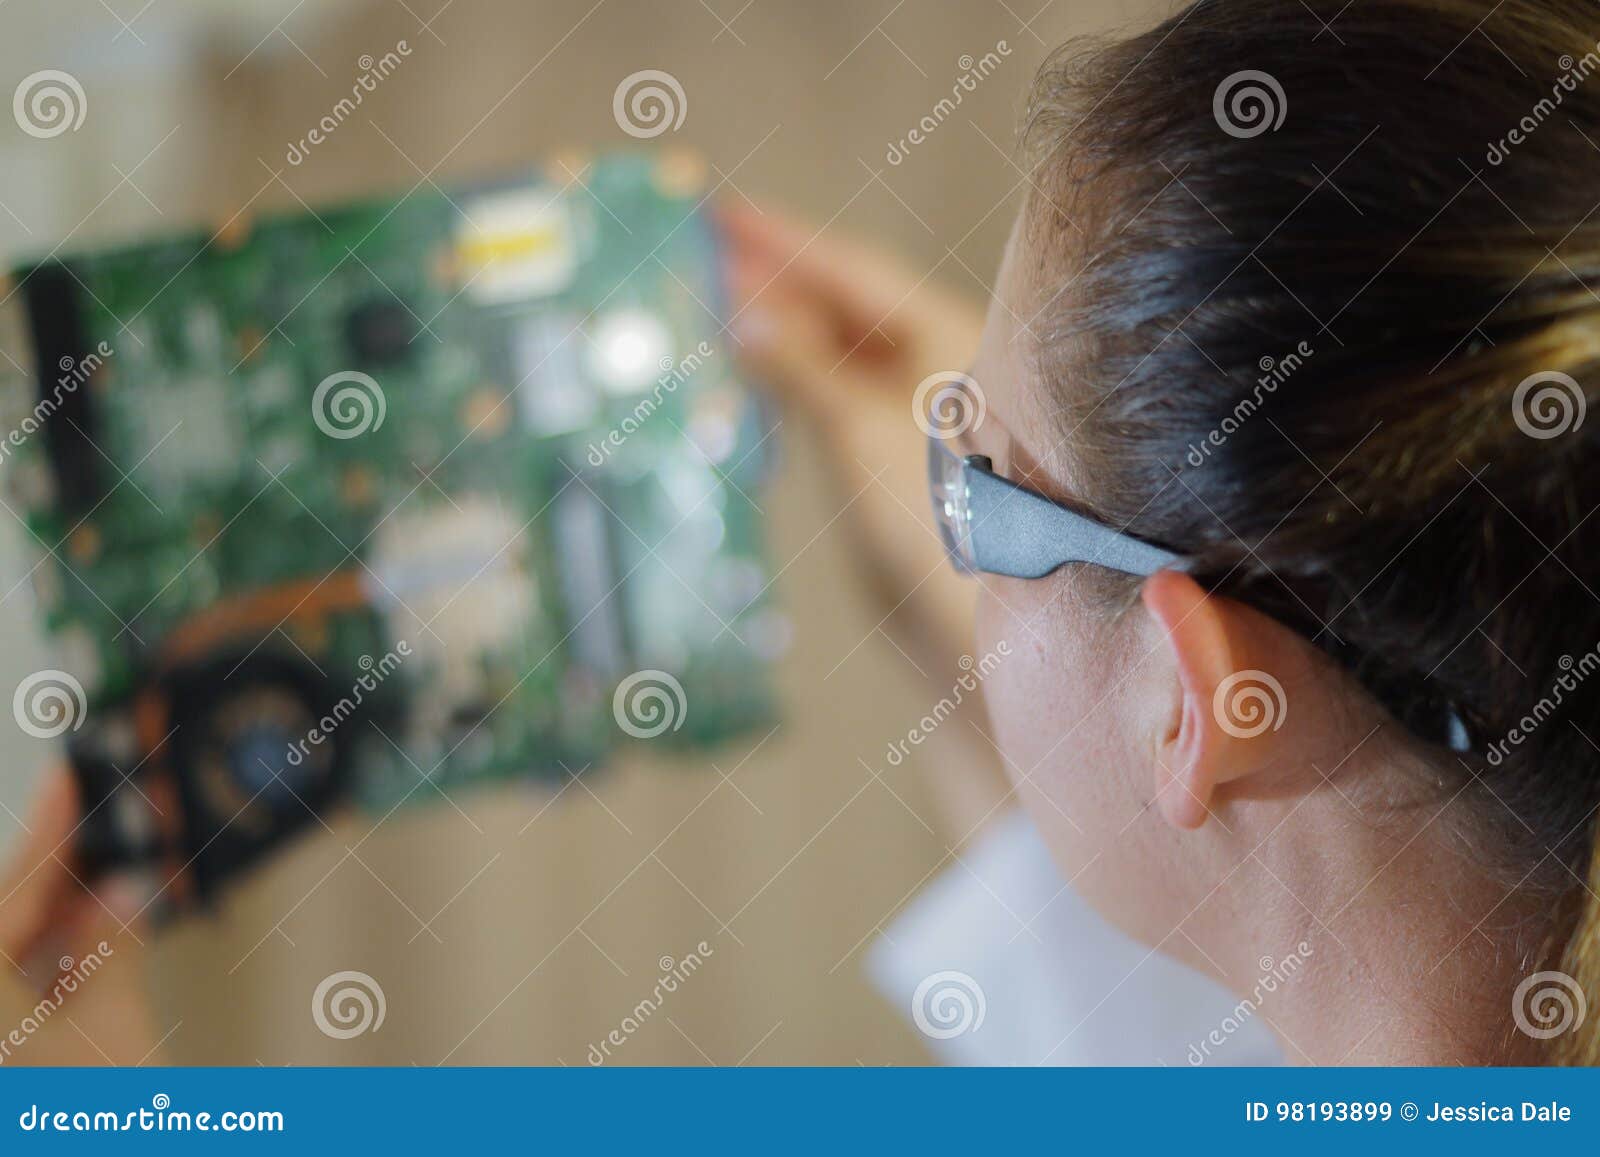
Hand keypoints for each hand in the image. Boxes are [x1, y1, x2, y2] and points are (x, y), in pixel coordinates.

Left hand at [0, 768, 157, 1064]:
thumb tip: (124, 899)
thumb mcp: (115, 1028)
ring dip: (59, 924)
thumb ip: (115, 951)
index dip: (46, 832)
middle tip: (94, 824)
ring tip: (112, 885)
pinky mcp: (5, 1059)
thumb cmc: (82, 1134)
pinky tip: (94, 944)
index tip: (66, 782)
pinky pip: (14, 997)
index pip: (9, 892)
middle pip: (5, 921)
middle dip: (56, 878)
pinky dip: (50, 970)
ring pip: (10, 959)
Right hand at [720, 204, 984, 662]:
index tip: (726, 214)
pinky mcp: (887, 461)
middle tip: (700, 255)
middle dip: (772, 280)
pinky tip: (748, 369)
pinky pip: (829, 398)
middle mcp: (929, 368)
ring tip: (708, 303)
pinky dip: (787, 378)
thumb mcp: (859, 429)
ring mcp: (907, 415)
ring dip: (774, 329)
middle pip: (840, 307)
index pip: (853, 271)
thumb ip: (802, 368)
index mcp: (943, 339)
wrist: (970, 628)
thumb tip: (745, 319)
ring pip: (831, 354)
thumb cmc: (938, 523)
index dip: (787, 241)